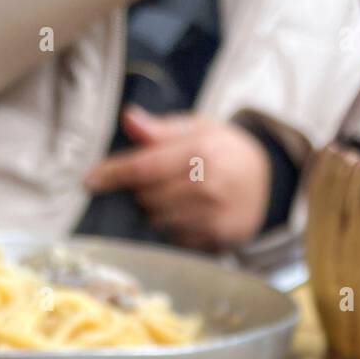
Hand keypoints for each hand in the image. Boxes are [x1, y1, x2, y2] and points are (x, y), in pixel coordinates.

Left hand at [84, 106, 272, 249]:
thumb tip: (128, 119)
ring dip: (156, 212)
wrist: (270, 181)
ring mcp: (214, 216)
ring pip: (159, 221)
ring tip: (175, 197)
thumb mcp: (199, 128)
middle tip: (156, 182)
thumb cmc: (226, 150)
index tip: (89, 181)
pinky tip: (188, 215)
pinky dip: (174, 228)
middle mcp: (208, 186)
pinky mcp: (219, 239)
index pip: (143, 167)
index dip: (112, 174)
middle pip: (147, 198)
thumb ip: (161, 129)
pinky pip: (177, 239)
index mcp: (200, 151)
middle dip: (141, 192)